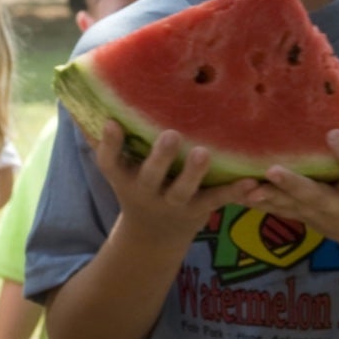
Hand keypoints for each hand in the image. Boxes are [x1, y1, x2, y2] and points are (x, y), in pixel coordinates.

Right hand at [93, 127, 258, 252]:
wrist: (154, 235)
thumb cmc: (138, 184)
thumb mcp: (121, 169)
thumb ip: (110, 142)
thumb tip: (86, 103)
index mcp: (124, 177)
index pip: (109, 162)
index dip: (109, 144)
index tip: (112, 123)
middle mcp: (146, 192)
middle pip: (150, 177)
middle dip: (160, 158)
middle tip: (170, 136)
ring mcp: (174, 203)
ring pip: (183, 190)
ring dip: (194, 173)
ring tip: (203, 153)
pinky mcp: (199, 209)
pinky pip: (217, 200)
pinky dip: (235, 192)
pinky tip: (252, 182)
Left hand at [240, 129, 338, 258]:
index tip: (332, 133)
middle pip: (315, 194)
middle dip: (293, 184)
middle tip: (272, 170)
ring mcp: (319, 216)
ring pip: (291, 207)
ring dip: (267, 198)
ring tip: (245, 187)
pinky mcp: (304, 219)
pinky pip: (280, 212)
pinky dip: (260, 205)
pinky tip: (238, 194)